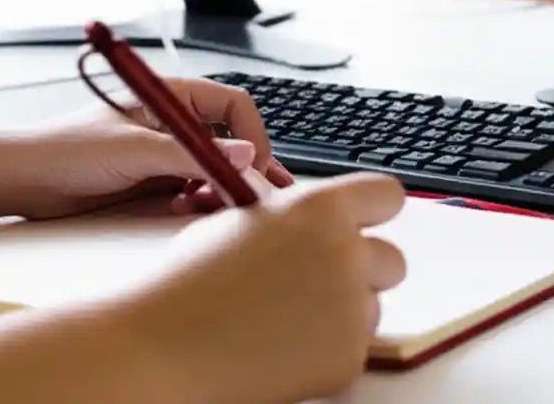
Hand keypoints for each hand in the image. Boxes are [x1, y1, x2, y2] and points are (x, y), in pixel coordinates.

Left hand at [12, 77, 293, 219]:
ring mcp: (166, 153)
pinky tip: (185, 211)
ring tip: (209, 205)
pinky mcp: (156, 181)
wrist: (23, 181)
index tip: (256, 165)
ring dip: (220, 188)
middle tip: (257, 196)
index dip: (252, 133)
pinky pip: (196, 191)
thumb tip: (246, 155)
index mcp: (171, 96)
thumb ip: (190, 154)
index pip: (233, 105)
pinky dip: (200, 203)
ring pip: (216, 169)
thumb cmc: (66, 149)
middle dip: (245, 167)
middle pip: (231, 138)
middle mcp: (174, 122)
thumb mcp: (134, 150)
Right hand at [122, 174, 407, 403]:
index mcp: (320, 208)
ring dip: (342, 315)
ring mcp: (351, 308)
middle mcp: (346, 253)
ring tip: (281, 321)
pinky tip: (279, 350)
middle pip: (392, 259)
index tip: (362, 226)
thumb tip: (315, 220)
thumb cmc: (187, 284)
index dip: (374, 212)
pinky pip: (352, 350)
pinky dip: (324, 354)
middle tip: (316, 285)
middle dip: (362, 273)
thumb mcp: (240, 223)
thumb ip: (291, 218)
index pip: (388, 195)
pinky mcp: (347, 357)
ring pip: (373, 307)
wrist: (161, 348)